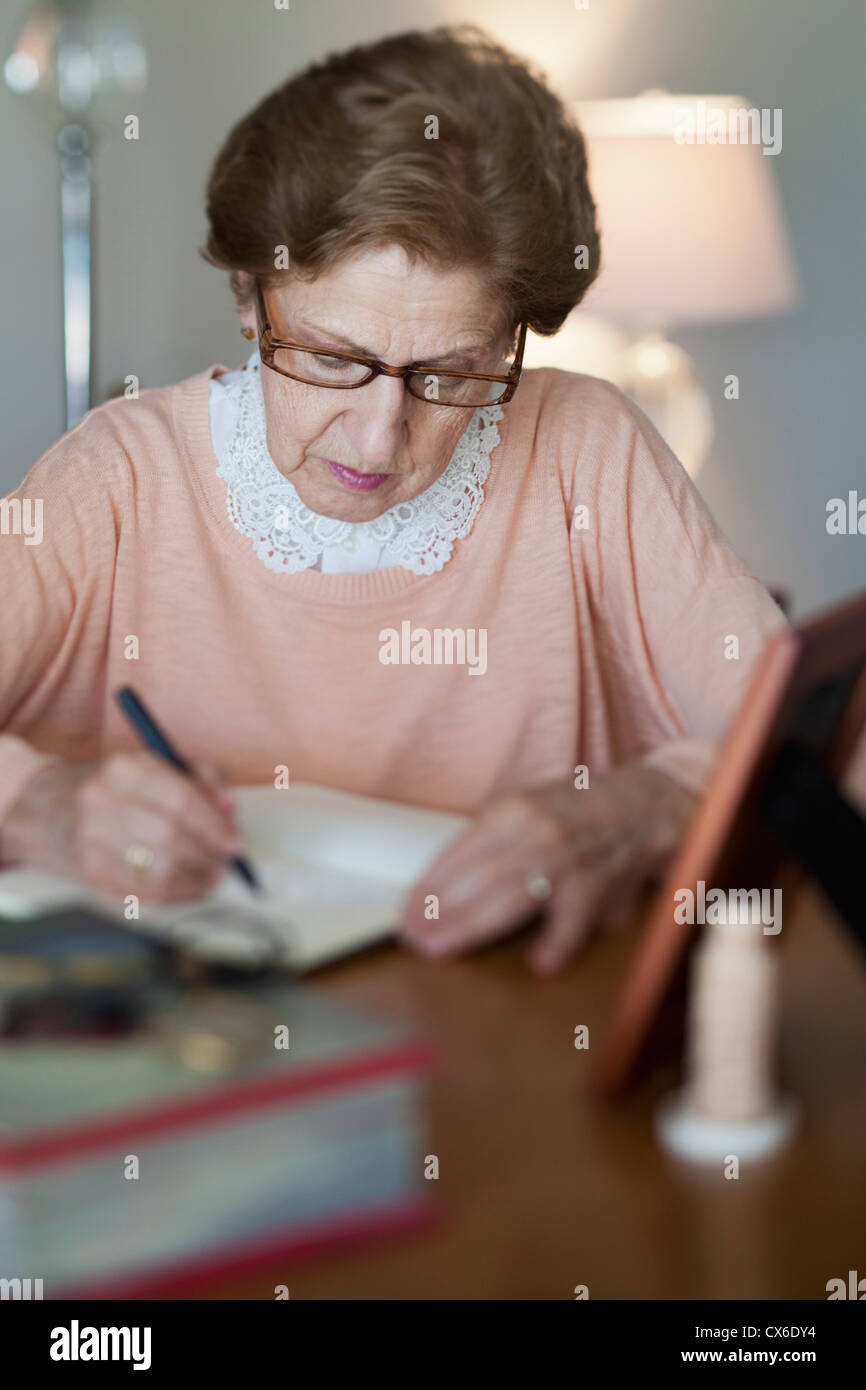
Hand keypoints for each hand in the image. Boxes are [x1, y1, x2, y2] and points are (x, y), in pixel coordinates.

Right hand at [0, 752, 243, 903]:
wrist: (46, 808)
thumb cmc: (114, 787)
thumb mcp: (155, 764)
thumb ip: (201, 778)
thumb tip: (230, 810)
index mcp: (123, 769)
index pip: (180, 800)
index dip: (215, 826)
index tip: (236, 843)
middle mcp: (102, 802)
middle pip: (171, 838)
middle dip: (209, 855)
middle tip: (226, 862)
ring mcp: (91, 841)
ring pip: (160, 871)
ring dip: (197, 879)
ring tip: (211, 875)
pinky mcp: (90, 874)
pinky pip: (144, 894)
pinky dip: (176, 894)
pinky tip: (188, 885)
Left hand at [399, 765, 696, 973]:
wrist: (646, 805)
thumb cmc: (578, 813)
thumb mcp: (528, 809)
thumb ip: (489, 844)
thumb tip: (440, 888)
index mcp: (513, 810)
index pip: (459, 852)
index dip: (429, 885)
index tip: (405, 912)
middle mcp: (538, 831)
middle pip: (478, 876)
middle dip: (440, 909)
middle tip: (412, 936)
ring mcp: (569, 860)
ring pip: (513, 896)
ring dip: (472, 925)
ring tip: (441, 947)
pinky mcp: (599, 887)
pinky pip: (574, 920)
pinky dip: (558, 941)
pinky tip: (537, 963)